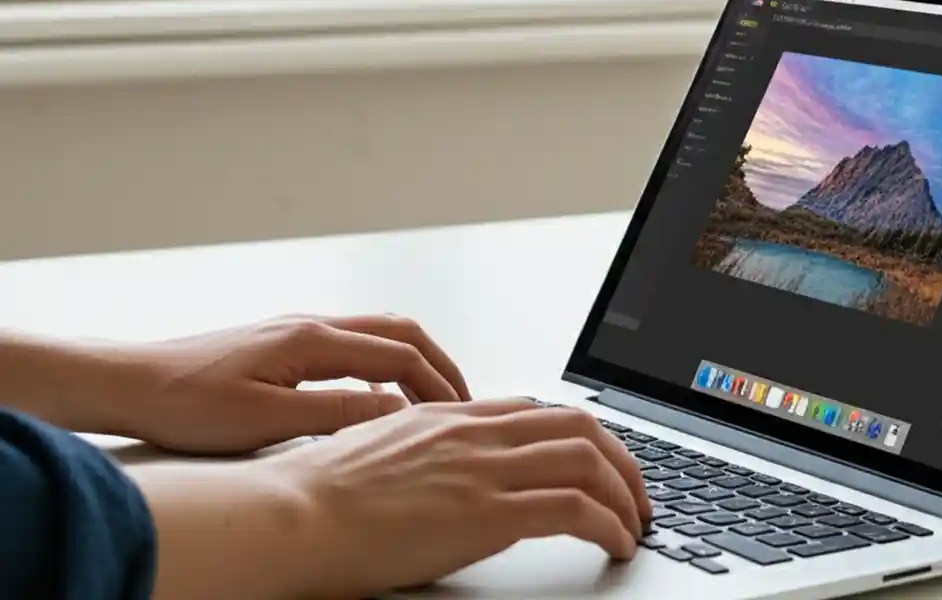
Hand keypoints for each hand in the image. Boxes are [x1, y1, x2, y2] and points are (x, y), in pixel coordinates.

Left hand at [123, 314, 470, 452]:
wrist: (129, 382)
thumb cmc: (186, 404)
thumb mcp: (266, 422)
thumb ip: (337, 414)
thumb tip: (398, 412)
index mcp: (313, 340)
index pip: (401, 355)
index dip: (440, 384)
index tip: (465, 415)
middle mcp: (312, 324)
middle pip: (401, 332)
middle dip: (441, 364)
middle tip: (467, 401)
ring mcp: (297, 330)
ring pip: (378, 334)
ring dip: (415, 362)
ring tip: (435, 399)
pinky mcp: (284, 343)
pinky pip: (353, 345)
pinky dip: (385, 366)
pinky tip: (380, 398)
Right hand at [131, 399, 651, 598]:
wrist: (292, 515)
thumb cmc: (320, 494)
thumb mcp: (381, 453)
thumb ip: (427, 453)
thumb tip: (449, 472)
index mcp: (451, 418)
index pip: (540, 411)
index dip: (583, 435)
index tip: (600, 462)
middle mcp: (475, 432)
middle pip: (578, 425)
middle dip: (622, 459)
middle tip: (636, 492)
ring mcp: (484, 468)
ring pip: (588, 458)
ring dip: (626, 493)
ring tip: (636, 522)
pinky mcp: (486, 511)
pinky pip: (575, 508)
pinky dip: (610, 523)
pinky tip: (616, 543)